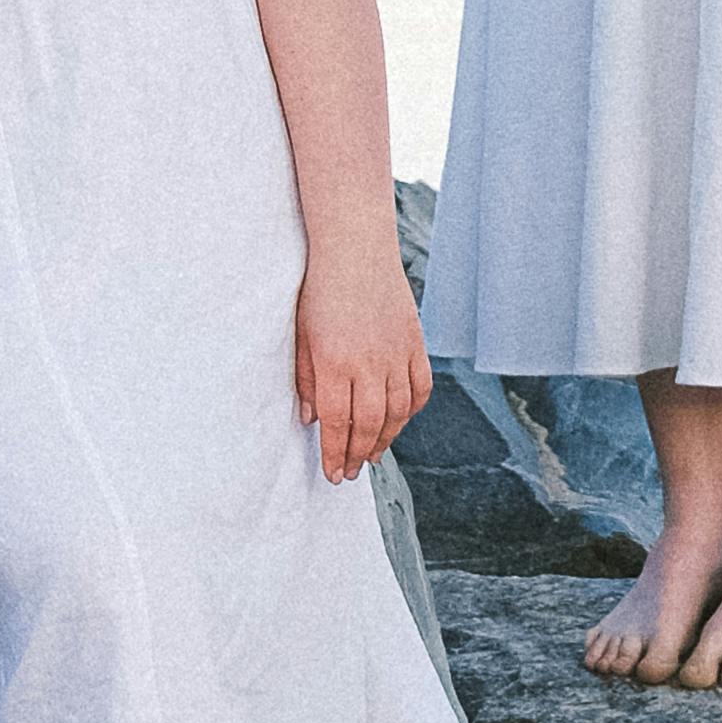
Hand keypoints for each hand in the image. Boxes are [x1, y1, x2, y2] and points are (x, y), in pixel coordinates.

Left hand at [295, 236, 434, 486]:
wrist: (355, 247)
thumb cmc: (320, 289)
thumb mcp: (301, 334)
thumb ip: (306, 379)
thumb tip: (310, 419)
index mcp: (336, 363)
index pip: (337, 423)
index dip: (335, 453)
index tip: (333, 474)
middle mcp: (370, 364)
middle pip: (369, 425)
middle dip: (357, 454)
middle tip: (350, 472)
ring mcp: (397, 354)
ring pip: (398, 413)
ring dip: (385, 438)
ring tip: (371, 453)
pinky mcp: (415, 342)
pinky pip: (420, 388)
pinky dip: (411, 410)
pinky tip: (399, 420)